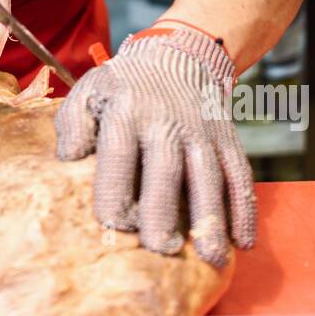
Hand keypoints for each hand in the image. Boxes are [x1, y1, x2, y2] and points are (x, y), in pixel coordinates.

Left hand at [53, 24, 255, 267]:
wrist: (176, 55)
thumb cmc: (123, 86)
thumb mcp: (89, 90)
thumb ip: (73, 124)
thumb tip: (69, 158)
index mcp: (127, 111)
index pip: (120, 154)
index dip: (115, 190)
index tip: (112, 225)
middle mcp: (167, 121)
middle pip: (167, 170)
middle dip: (165, 211)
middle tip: (162, 250)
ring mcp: (202, 131)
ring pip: (210, 177)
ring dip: (212, 219)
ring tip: (211, 260)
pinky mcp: (227, 139)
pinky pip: (239, 175)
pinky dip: (245, 209)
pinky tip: (244, 242)